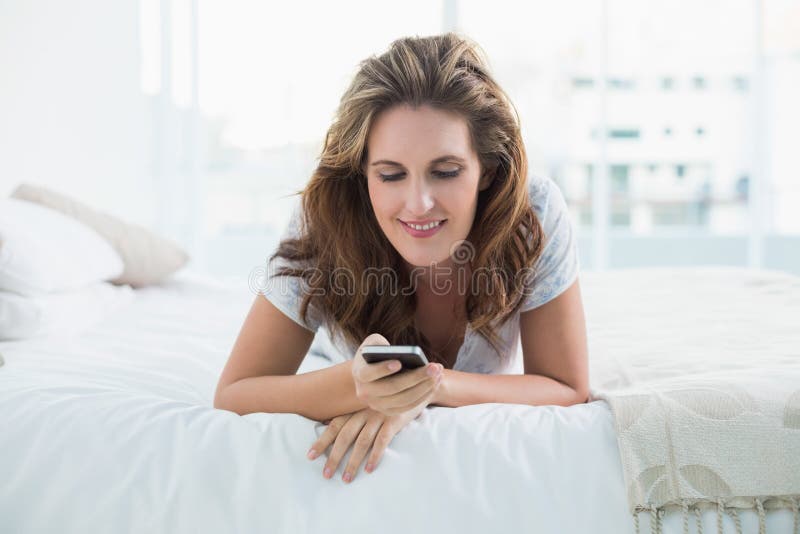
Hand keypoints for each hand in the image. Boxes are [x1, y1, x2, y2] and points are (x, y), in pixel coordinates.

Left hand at [307, 401, 431, 482]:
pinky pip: (382, 440)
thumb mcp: (366, 401)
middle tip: (326, 474)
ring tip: (346, 478)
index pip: (334, 425)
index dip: (322, 441)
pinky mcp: (393, 420)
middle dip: (334, 456)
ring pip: (362, 441)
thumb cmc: (386, 395)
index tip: (310, 456)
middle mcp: (363, 410)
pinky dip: (375, 455)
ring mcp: (378, 415)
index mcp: (354, 406)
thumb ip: (351, 412)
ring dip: (353, 462)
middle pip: (345, 436)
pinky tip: (369, 469)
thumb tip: (327, 424)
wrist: (414, 382)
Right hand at [351, 333, 443, 415]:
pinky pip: (409, 406)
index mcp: (359, 373)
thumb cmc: (376, 353)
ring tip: (438, 373)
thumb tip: (403, 354)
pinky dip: (424, 394)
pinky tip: (435, 382)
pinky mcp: (389, 411)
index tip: (399, 362)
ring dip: (424, 386)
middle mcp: (364, 393)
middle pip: (392, 388)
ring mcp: (376, 405)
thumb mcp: (375, 343)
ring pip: (404, 399)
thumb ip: (382, 344)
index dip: (382, 369)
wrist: (371, 372)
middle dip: (416, 377)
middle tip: (434, 367)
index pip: (368, 374)